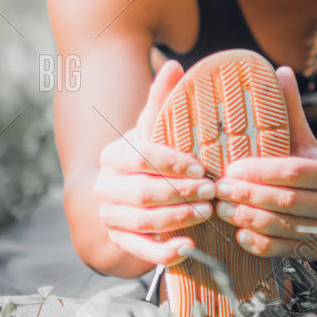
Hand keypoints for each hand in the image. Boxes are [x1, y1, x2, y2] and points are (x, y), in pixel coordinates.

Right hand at [92, 59, 216, 268]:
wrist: (127, 199)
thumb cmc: (150, 158)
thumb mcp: (154, 130)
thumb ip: (163, 102)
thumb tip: (175, 65)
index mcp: (114, 155)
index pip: (141, 157)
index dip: (171, 163)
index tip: (200, 166)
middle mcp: (105, 187)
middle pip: (142, 192)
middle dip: (180, 192)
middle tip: (211, 191)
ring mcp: (111, 216)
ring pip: (143, 221)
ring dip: (177, 218)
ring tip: (207, 212)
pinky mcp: (121, 242)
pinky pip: (141, 250)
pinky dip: (165, 252)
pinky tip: (189, 247)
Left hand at [212, 66, 316, 259]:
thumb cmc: (316, 167)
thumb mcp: (306, 140)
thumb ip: (291, 110)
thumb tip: (280, 71)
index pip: (294, 172)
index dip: (261, 172)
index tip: (231, 169)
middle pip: (287, 201)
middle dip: (249, 196)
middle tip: (219, 189)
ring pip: (283, 226)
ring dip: (249, 218)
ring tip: (222, 209)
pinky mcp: (313, 251)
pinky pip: (282, 249)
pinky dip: (258, 242)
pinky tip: (239, 232)